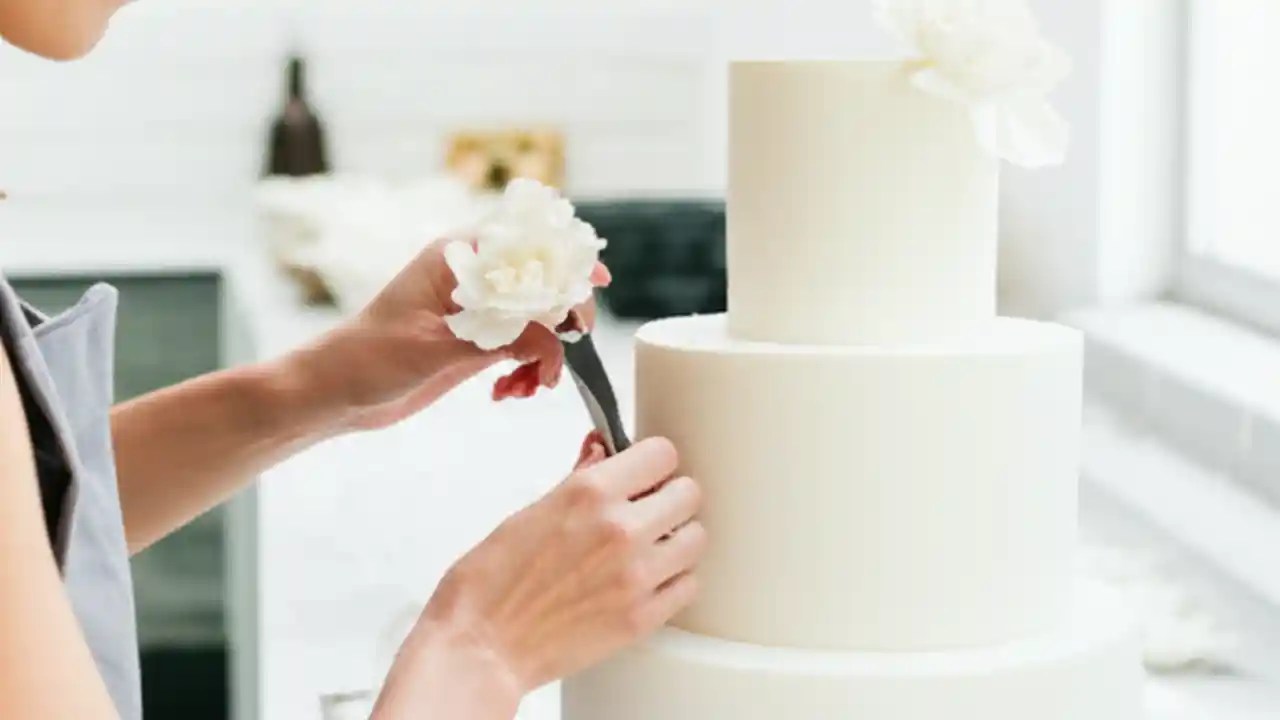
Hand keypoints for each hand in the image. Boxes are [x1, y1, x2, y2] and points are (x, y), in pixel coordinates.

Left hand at [299, 238, 610, 431]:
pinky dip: (528, 371)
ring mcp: (476, 312)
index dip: (566, 260)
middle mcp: (471, 279)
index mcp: (456, 259)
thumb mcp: (437, 348)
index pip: (525, 245)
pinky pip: (523, 350)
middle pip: (541, 286)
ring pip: (538, 324)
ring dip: (545, 356)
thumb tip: (556, 339)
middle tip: (561, 360)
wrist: (334, 394)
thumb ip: (500, 338)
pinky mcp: (476, 343)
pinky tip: (510, 392)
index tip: (598, 281)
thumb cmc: (369, 358)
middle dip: (560, 325)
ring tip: (529, 386)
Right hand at [373, 435, 704, 716]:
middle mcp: (621, 529)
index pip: (663, 454)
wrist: (482, 646)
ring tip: (650, 547)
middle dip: (668, 497)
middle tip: (648, 509)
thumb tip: (603, 452)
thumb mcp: (530, 512)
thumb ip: (579, 478)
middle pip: (688, 493)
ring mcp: (637, 575)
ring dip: (676, 539)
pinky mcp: (643, 617)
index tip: (644, 473)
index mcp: (590, 493)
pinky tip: (649, 580)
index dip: (652, 462)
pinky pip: (688, 585)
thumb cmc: (491, 583)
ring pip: (696, 538)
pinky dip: (674, 581)